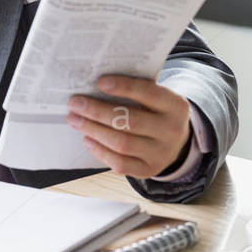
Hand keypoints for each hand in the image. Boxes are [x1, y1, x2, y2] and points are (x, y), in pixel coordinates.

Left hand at [67, 74, 191, 177]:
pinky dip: (100, 151)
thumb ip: (137, 87)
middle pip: (130, 121)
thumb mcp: (157, 97)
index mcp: (175, 106)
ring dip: (94, 130)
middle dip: (98, 111)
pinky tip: (87, 139)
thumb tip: (99, 80)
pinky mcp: (148, 170)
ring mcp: (161, 154)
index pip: (148, 93)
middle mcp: (171, 130)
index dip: (123, 87)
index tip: (99, 82)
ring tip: (75, 119)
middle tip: (75, 103)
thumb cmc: (157, 112)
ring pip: (122, 143)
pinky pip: (120, 164)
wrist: (177, 143)